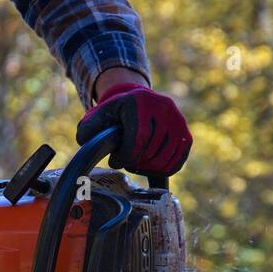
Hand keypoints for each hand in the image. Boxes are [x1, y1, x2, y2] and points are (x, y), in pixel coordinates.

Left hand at [76, 81, 191, 175]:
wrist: (137, 103)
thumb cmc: (114, 115)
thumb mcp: (96, 117)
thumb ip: (87, 130)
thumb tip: (86, 143)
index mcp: (139, 101)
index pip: (138, 139)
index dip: (125, 157)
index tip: (116, 161)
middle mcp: (163, 107)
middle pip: (151, 151)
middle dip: (135, 163)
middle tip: (125, 162)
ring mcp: (177, 120)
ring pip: (165, 159)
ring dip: (147, 168)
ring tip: (135, 163)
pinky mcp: (186, 133)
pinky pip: (177, 161)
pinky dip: (163, 170)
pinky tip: (149, 167)